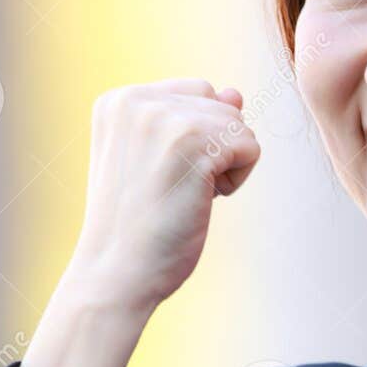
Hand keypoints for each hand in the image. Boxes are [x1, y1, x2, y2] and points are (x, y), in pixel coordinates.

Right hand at [61, 78, 259, 316]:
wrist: (115, 274)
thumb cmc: (137, 223)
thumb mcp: (158, 158)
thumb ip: (193, 119)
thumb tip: (234, 93)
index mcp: (118, 99)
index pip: (195, 93)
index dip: (194, 138)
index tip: (159, 173)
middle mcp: (137, 99)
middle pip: (219, 106)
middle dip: (212, 149)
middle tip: (171, 187)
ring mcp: (165, 117)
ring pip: (238, 124)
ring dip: (224, 165)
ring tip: (182, 194)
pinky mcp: (195, 142)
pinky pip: (250, 147)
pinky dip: (236, 180)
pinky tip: (200, 200)